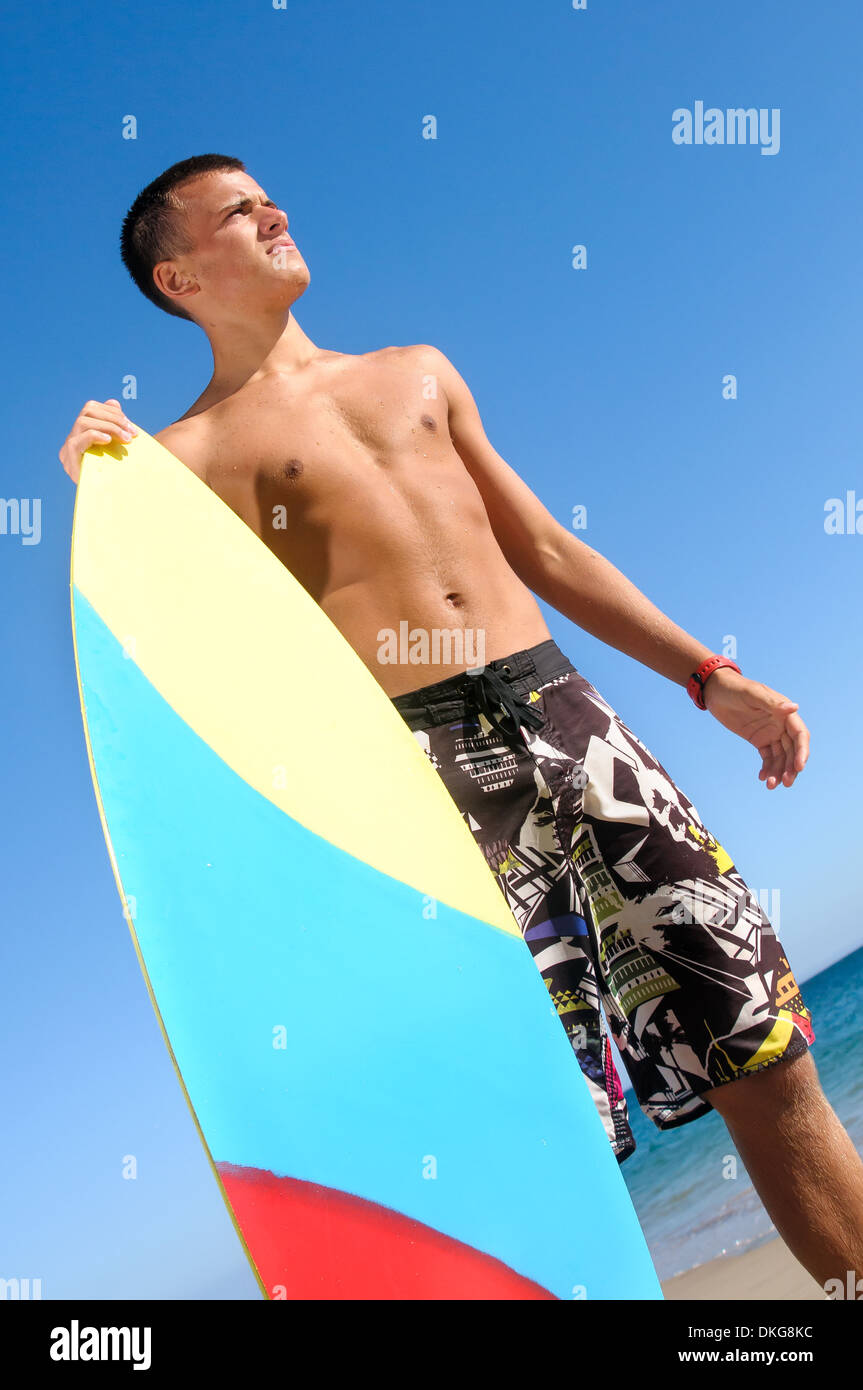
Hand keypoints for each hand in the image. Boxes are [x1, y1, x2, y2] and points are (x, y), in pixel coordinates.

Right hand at [59, 399, 137, 483]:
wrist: (114, 503)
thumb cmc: (119, 473)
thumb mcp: (119, 446)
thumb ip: (115, 424)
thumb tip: (113, 401)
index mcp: (82, 434)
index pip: (91, 408)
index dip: (112, 412)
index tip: (131, 426)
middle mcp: (72, 440)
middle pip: (87, 412)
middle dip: (113, 418)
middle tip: (132, 433)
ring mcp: (68, 450)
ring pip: (83, 422)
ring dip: (109, 427)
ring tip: (126, 439)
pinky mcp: (69, 462)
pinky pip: (77, 441)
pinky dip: (95, 436)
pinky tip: (109, 441)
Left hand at [702, 667, 808, 788]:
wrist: (715, 691)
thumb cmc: (734, 688)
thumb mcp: (752, 694)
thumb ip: (771, 703)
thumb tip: (795, 708)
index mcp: (784, 712)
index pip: (799, 735)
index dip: (802, 751)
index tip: (798, 768)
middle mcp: (781, 724)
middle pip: (792, 750)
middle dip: (791, 767)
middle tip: (785, 783)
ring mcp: (770, 733)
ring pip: (780, 756)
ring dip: (779, 771)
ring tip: (771, 786)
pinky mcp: (759, 739)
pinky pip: (767, 757)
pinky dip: (768, 769)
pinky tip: (763, 778)